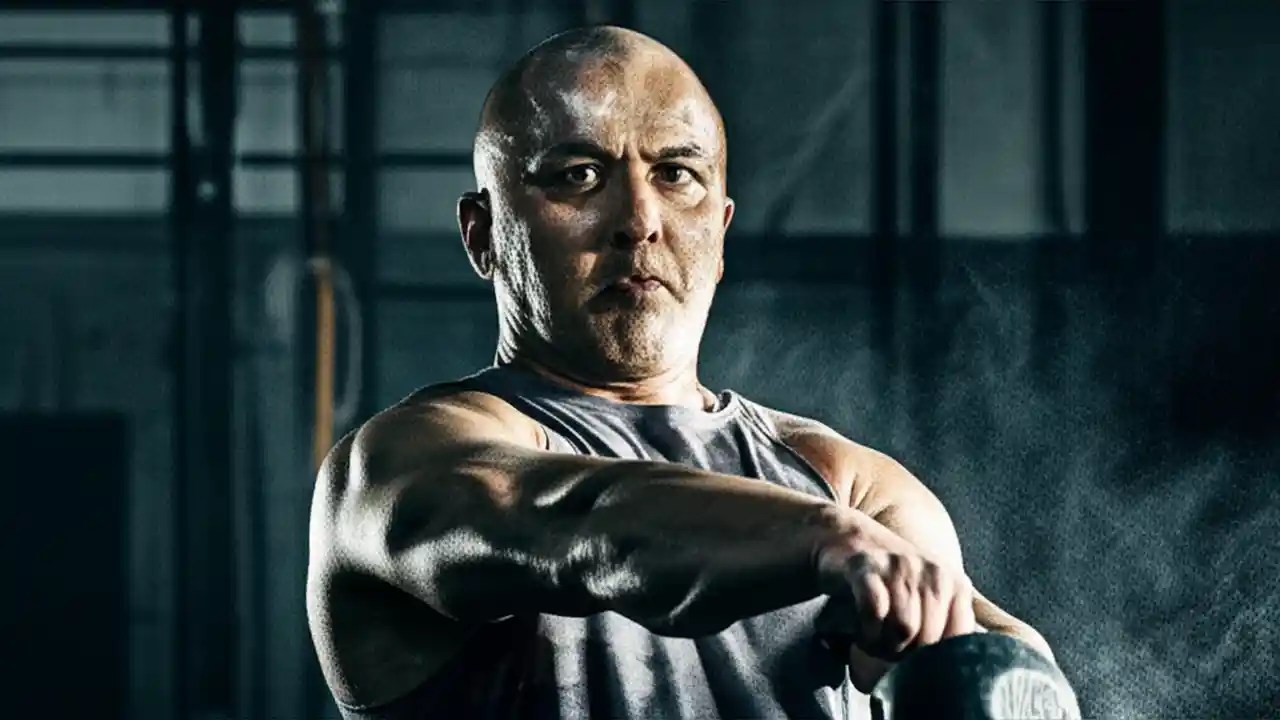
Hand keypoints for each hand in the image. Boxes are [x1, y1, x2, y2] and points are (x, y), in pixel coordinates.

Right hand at [815, 511, 975, 690]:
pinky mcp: (866, 567)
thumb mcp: (928, 601)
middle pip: (929, 640)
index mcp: (955, 584)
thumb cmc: (890, 583)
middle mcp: (933, 572)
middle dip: (904, 659)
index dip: (934, 664)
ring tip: (873, 644)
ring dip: (884, 647)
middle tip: (886, 655)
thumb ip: (946, 631)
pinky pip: (874, 612)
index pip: (958, 643)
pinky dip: (867, 632)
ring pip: (904, 629)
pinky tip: (862, 634)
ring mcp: (900, 566)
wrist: (845, 540)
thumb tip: (951, 681)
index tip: (914, 666)